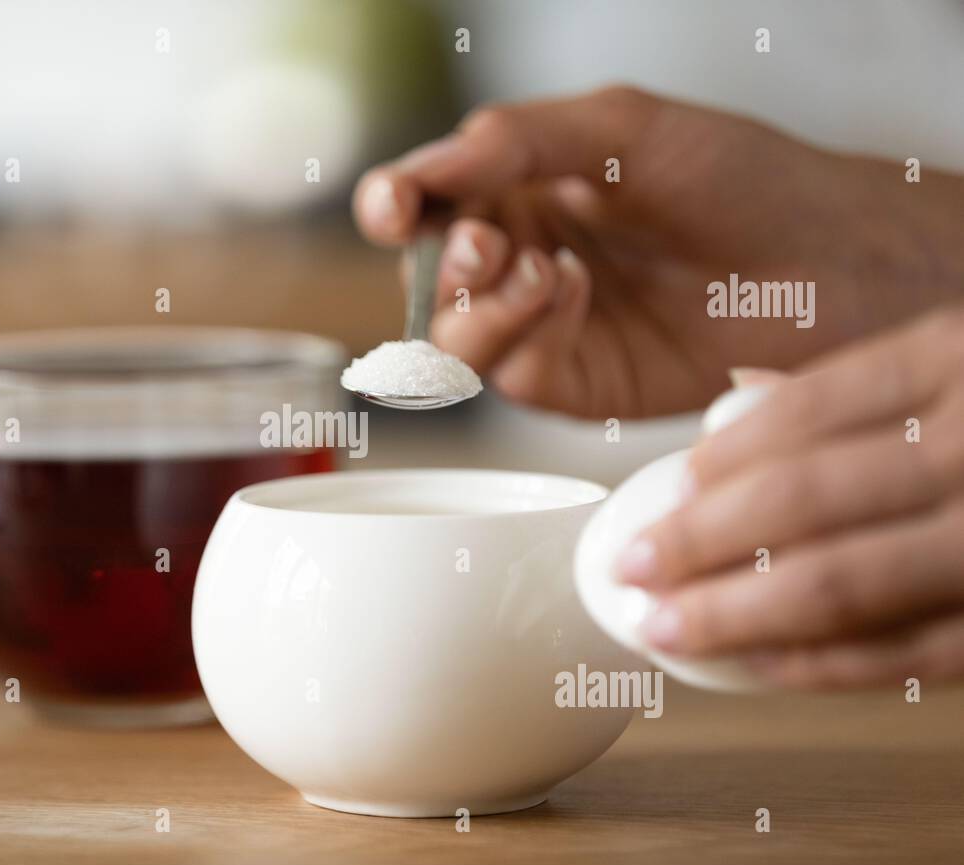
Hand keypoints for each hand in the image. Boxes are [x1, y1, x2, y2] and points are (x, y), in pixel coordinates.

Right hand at [353, 86, 963, 417]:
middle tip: (485, 242)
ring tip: (546, 269)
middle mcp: (518, 263)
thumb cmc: (738, 177)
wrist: (825, 259)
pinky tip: (578, 293)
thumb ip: (516, 140)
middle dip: (444, 264)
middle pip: (426, 281)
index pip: (423, 206)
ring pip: (455, 341)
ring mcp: (543, 329)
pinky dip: (532, 331)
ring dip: (481, 306)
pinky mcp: (576, 385)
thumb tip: (426, 170)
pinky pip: (514, 374)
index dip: (392, 207)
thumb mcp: (621, 128)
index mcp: (516, 193)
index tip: (391, 208)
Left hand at [613, 307, 963, 688]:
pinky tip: (759, 665)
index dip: (716, 464)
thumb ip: (865, 383)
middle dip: (697, 544)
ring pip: (844, 582)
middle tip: (629, 570)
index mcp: (960, 357)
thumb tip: (732, 404)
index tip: (653, 498)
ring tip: (664, 626)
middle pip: (805, 500)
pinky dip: (826, 665)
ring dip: (737, 613)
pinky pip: (913, 654)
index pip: (806, 410)